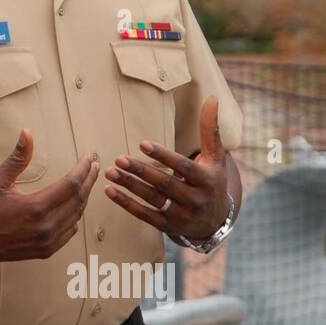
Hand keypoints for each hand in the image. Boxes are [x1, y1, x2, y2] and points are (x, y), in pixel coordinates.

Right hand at [0, 129, 99, 266]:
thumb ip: (18, 157)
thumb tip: (27, 133)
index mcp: (36, 207)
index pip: (71, 184)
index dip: (82, 169)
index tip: (88, 157)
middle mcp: (46, 226)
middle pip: (78, 199)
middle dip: (88, 180)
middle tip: (93, 166)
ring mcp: (48, 241)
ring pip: (77, 216)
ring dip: (83, 198)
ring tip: (86, 183)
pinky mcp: (46, 250)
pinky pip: (70, 231)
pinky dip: (75, 216)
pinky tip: (74, 206)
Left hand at [103, 95, 230, 242]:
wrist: (215, 221)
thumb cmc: (211, 180)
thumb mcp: (215, 157)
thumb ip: (210, 129)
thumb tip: (212, 98)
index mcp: (206, 180)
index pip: (183, 167)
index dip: (163, 156)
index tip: (142, 143)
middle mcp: (194, 199)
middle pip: (164, 184)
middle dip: (141, 171)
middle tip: (118, 159)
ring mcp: (181, 215)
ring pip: (152, 200)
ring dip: (130, 186)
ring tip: (110, 173)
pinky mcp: (167, 226)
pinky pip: (145, 215)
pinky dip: (126, 204)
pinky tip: (109, 191)